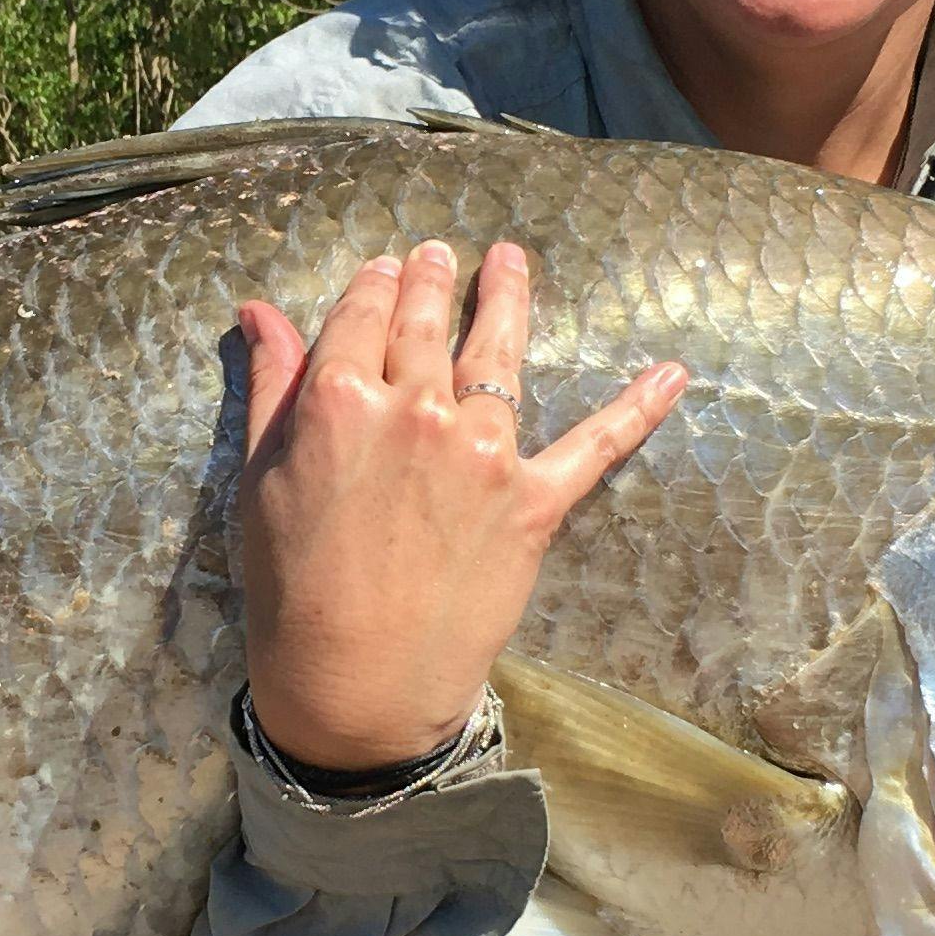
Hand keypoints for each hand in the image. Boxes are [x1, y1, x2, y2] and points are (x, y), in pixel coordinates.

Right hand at [232, 237, 685, 769]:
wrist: (355, 684)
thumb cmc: (292, 589)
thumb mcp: (261, 479)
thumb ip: (272, 386)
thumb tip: (260, 310)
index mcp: (339, 401)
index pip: (361, 316)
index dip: (373, 285)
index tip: (385, 267)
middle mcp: (417, 409)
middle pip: (427, 322)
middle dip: (432, 278)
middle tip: (441, 251)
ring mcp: (482, 452)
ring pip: (500, 351)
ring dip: (508, 297)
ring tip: (511, 261)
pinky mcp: (534, 501)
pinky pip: (596, 444)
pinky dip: (639, 407)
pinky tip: (674, 374)